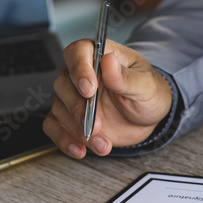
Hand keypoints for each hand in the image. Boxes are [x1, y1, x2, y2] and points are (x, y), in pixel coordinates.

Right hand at [44, 39, 172, 157]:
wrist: (147, 118)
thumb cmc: (148, 93)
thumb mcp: (146, 85)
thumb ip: (125, 77)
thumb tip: (108, 61)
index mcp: (100, 56)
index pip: (77, 53)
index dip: (79, 69)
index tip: (88, 90)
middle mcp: (81, 74)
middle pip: (63, 84)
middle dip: (78, 108)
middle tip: (96, 125)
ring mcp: (73, 97)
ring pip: (60, 109)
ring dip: (79, 130)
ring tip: (103, 144)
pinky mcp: (69, 118)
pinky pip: (54, 127)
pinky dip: (64, 140)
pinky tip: (79, 150)